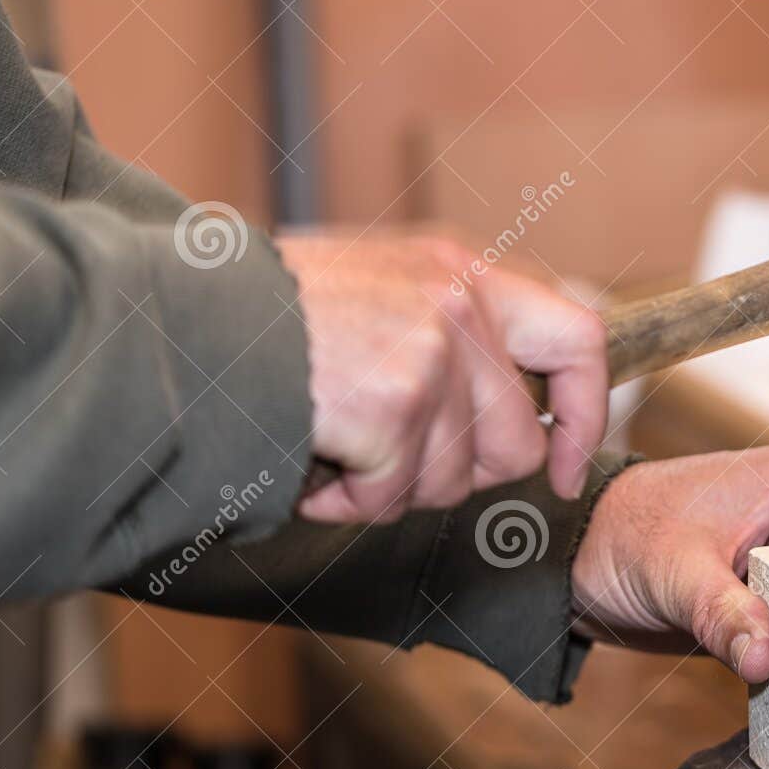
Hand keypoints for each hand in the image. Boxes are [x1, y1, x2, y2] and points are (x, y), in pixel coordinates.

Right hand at [277, 234, 607, 522]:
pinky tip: (315, 461)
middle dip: (460, 476)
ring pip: (452, 480)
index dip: (585, 416)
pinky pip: (393, 495)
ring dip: (390, 486)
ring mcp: (430, 352)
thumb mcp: (384, 288)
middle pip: (516, 442)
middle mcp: (458, 301)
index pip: (580, 339)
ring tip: (338, 445)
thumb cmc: (271, 315)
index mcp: (464, 268)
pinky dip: (347, 500)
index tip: (561, 466)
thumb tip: (525, 409)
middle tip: (395, 459)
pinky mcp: (392, 403)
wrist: (184, 321)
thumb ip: (457, 329)